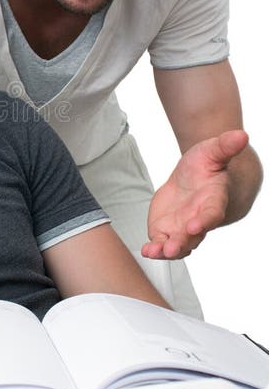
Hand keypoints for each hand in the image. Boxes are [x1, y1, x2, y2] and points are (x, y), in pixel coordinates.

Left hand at [142, 130, 249, 259]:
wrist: (199, 177)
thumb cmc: (209, 166)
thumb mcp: (213, 150)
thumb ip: (225, 145)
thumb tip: (241, 135)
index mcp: (213, 200)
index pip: (212, 213)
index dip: (204, 220)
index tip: (194, 225)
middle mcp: (200, 218)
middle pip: (193, 235)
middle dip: (182, 242)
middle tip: (172, 248)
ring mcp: (184, 227)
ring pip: (179, 244)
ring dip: (167, 250)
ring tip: (155, 252)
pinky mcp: (169, 229)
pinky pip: (163, 242)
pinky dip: (155, 248)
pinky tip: (147, 250)